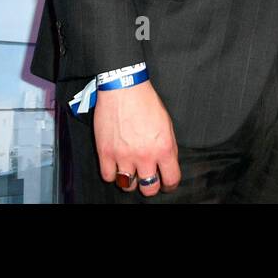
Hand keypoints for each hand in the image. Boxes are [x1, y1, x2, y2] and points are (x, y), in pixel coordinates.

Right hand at [93, 82, 180, 196]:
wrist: (124, 89)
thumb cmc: (146, 102)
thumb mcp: (167, 124)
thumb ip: (167, 147)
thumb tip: (166, 164)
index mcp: (164, 148)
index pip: (171, 179)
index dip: (170, 184)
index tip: (167, 183)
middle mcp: (145, 155)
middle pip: (149, 188)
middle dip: (150, 186)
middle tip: (148, 179)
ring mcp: (123, 156)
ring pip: (127, 186)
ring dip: (130, 181)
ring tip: (131, 171)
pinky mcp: (105, 153)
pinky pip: (108, 177)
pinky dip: (112, 173)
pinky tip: (116, 165)